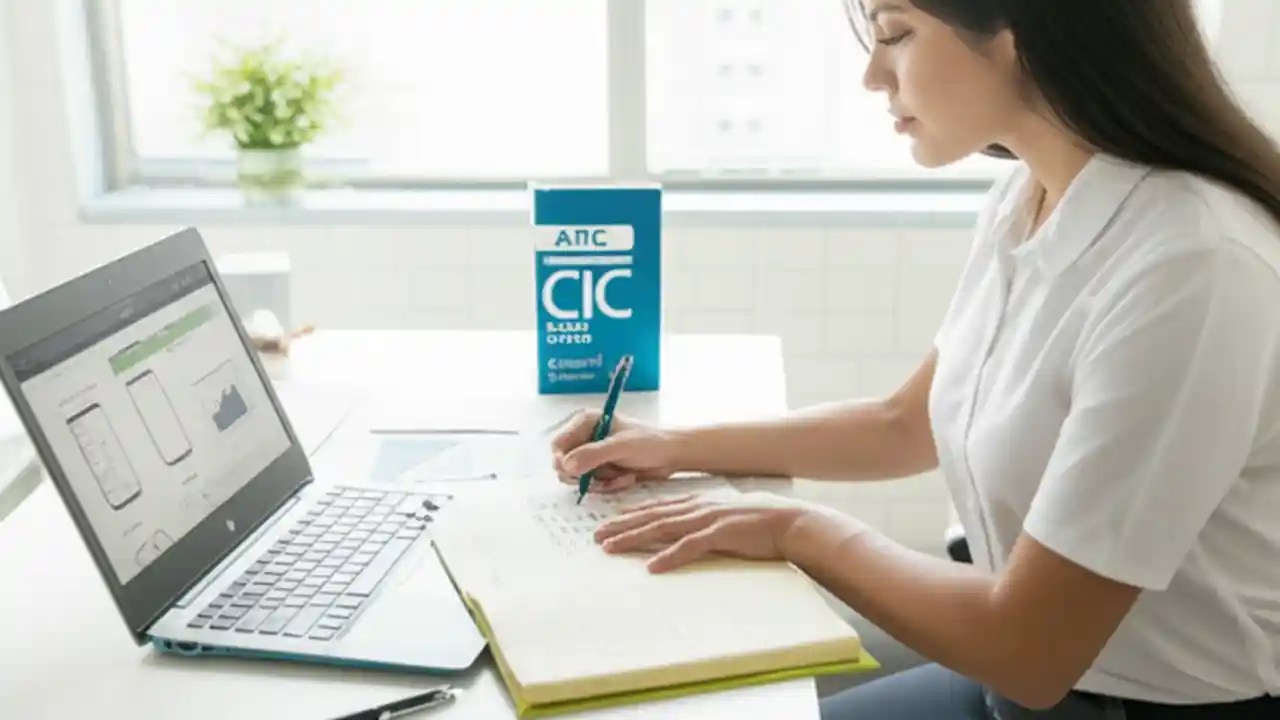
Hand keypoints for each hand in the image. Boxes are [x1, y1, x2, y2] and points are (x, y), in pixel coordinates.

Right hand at [550, 410, 681, 493]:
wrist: (671, 456)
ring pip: (578, 477)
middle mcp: (585, 437)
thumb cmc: (650, 443)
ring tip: (620, 477)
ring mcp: (592, 454)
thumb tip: (567, 466)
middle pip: (564, 463)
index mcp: (586, 422)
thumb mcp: (622, 447)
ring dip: (598, 482)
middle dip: (584, 475)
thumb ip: (593, 455)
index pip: (558, 444)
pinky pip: (591, 484)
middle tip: (604, 478)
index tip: (575, 474)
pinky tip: (624, 479)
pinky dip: (607, 486)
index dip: (562, 461)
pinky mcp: (600, 469)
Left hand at [593, 491, 816, 572]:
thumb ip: (702, 522)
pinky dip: (669, 556)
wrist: (789, 522)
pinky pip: (690, 547)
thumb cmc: (759, 522)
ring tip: (611, 547)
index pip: (656, 508)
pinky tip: (653, 567)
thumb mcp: (724, 516)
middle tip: (596, 535)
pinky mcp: (721, 534)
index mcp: (697, 503)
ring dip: (634, 538)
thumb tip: (684, 533)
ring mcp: (708, 520)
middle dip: (621, 525)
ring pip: (662, 528)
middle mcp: (697, 508)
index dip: (630, 515)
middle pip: (651, 516)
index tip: (608, 523)